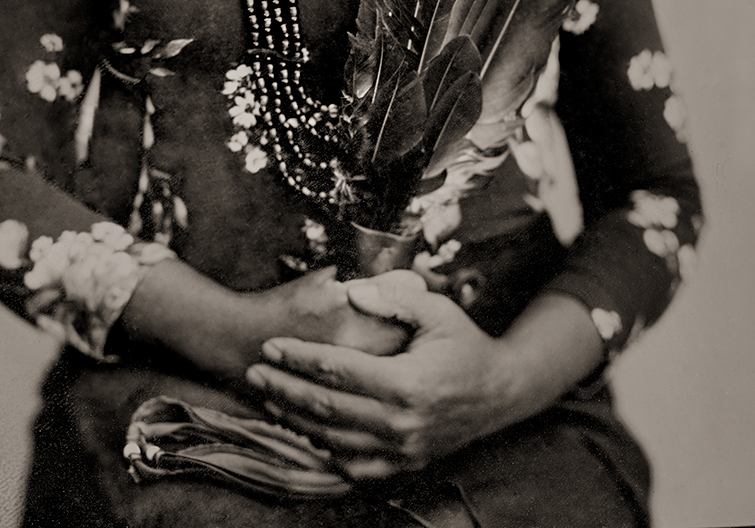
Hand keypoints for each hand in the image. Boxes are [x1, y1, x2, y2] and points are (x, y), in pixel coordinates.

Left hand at [245, 274, 518, 478]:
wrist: (500, 392)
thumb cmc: (466, 343)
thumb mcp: (437, 309)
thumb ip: (394, 298)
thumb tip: (352, 290)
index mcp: (407, 383)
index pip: (337, 369)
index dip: (299, 356)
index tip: (270, 345)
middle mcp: (402, 422)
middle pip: (326, 408)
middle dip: (284, 388)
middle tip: (254, 373)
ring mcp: (403, 449)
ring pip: (334, 439)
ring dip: (295, 419)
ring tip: (268, 398)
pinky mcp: (404, 463)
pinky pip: (354, 464)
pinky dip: (324, 449)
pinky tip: (303, 431)